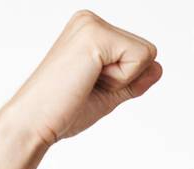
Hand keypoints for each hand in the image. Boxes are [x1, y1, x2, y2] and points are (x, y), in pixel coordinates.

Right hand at [0, 10, 161, 148]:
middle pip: (146, 51)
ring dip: (122, 79)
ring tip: (87, 83)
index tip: (91, 86)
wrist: (34, 122)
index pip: (140, 54)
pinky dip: (120, 78)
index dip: (125, 80)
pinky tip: (89, 80)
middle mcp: (90, 20)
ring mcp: (91, 24)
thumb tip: (159, 67)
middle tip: (88, 87)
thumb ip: (133, 80)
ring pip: (146, 53)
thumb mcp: (109, 94)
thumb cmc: (64, 111)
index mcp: (91, 30)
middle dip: (126, 78)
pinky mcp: (95, 34)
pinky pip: (140, 58)